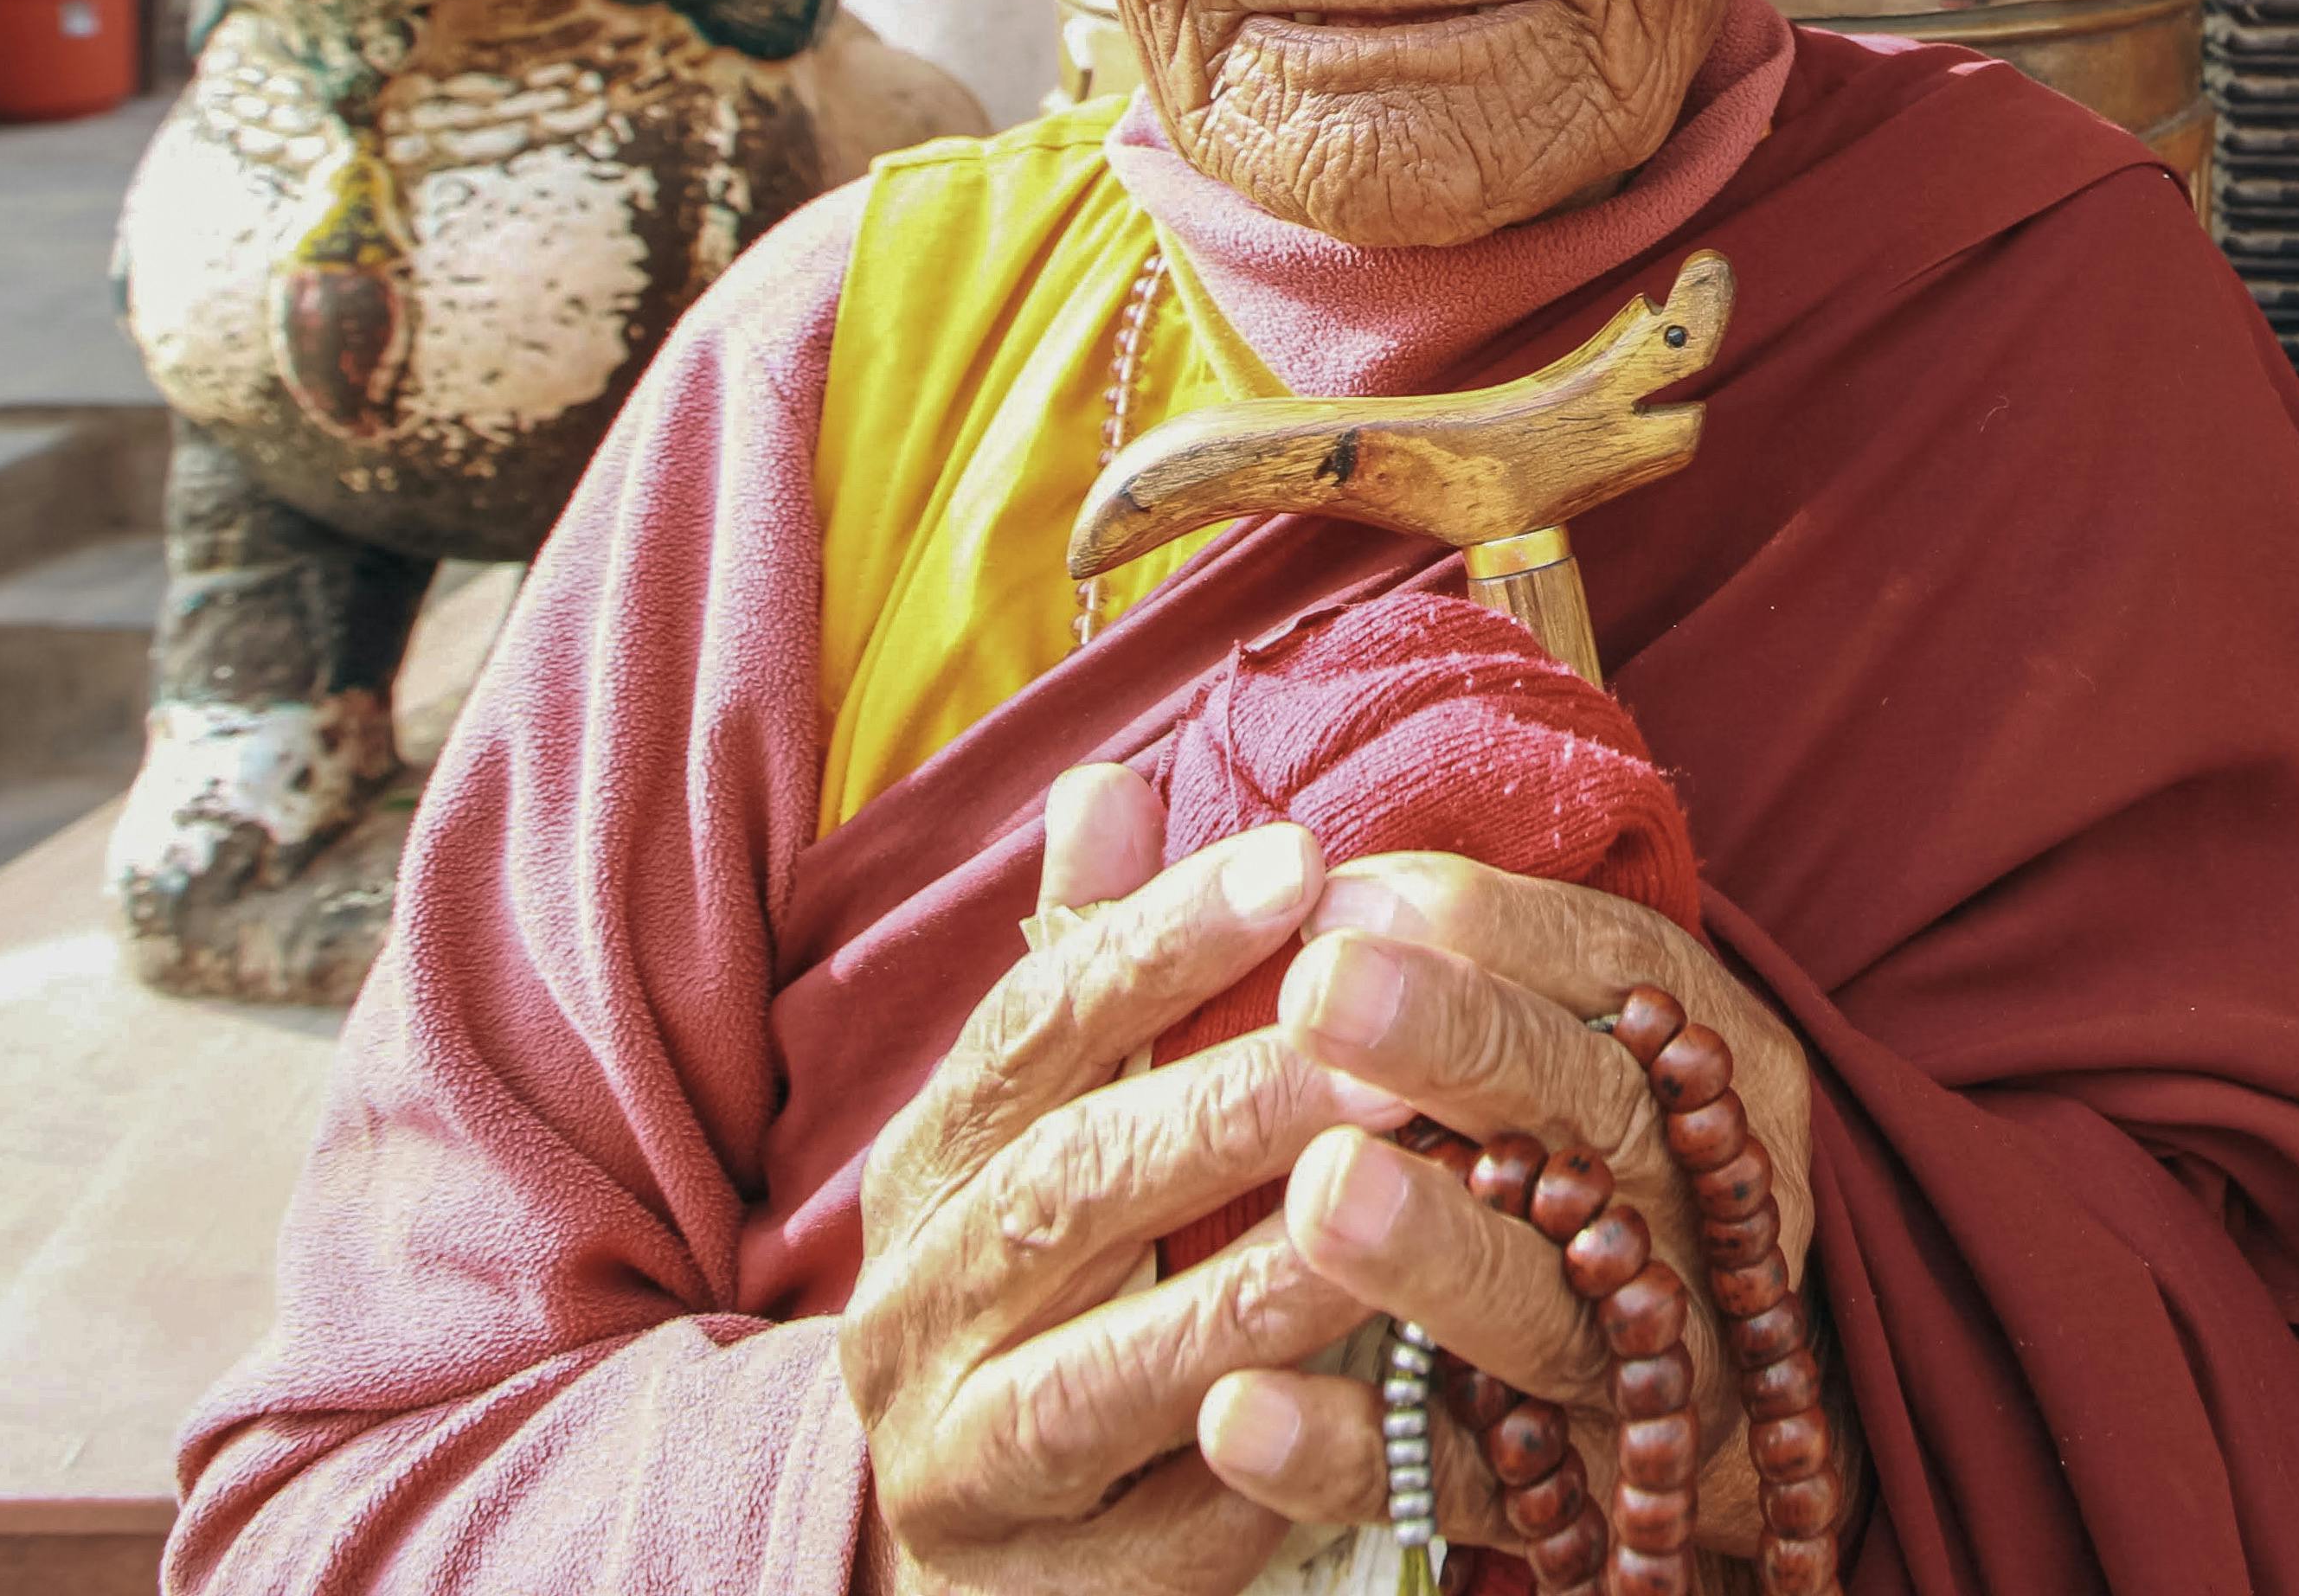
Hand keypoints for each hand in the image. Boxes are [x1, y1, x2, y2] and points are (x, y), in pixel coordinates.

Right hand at [843, 768, 1402, 1595]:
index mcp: (931, 1173)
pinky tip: (1365, 1407)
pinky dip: (1260, 1474)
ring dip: (1244, 1291)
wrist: (970, 1548)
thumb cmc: (1047, 1283)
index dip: (1158, 942)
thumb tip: (1106, 778)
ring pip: (1100, 1378)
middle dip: (1226, 1110)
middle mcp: (919, 1315)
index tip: (1299, 860)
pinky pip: (1162, 1538)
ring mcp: (968, 1467)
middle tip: (1379, 1047)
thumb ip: (1085, 966)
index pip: (1032, 1031)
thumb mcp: (1047, 1125)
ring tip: (1378, 1213)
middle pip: (1067, 1195)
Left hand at [1186, 856, 1833, 1564]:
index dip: (1486, 924)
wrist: (1763, 1411)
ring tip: (1317, 1191)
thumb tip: (1317, 875)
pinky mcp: (1576, 1501)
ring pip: (1542, 1305)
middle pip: (1594, 1114)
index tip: (1341, 891)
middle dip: (1461, 1044)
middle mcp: (1700, 1202)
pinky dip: (1348, 1451)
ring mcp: (1647, 1360)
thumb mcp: (1613, 1040)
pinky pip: (1459, 1480)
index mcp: (1715, 1059)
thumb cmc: (1624, 1169)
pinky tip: (1237, 1413)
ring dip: (1430, 1250)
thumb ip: (1500, 961)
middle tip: (1321, 987)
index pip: (1619, 967)